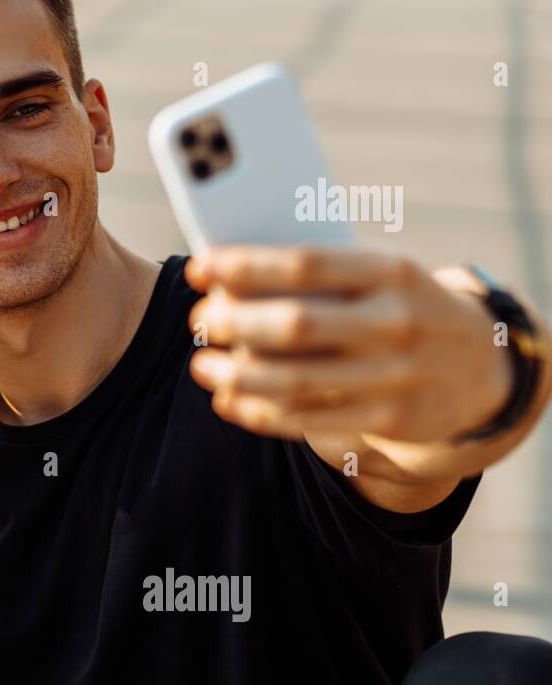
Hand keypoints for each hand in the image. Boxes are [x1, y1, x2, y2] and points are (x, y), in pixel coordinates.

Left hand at [184, 246, 511, 444]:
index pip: (305, 265)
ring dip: (236, 375)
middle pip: (296, 324)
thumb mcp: (382, 276)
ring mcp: (395, 375)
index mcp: (392, 272)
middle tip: (200, 320)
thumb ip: (322, 275)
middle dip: (235, 322)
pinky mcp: (389, 419)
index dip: (244, 266)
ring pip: (296, 381)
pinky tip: (227, 400)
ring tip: (202, 366)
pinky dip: (259, 413)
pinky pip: (308, 419)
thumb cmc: (403, 306)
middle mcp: (397, 322)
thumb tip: (229, 275)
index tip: (200, 267)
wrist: (483, 367)